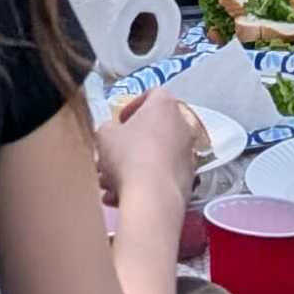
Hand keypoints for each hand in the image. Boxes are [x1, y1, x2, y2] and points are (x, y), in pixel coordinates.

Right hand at [94, 90, 207, 211]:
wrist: (153, 199)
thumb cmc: (128, 156)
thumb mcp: (104, 136)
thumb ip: (108, 129)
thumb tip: (112, 135)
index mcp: (164, 106)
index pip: (153, 94)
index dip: (133, 106)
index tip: (120, 121)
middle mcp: (182, 126)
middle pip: (153, 130)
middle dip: (130, 145)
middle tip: (111, 158)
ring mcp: (188, 154)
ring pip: (155, 157)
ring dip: (133, 168)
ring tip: (110, 186)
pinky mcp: (188, 181)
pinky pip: (162, 177)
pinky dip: (145, 185)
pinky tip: (122, 199)